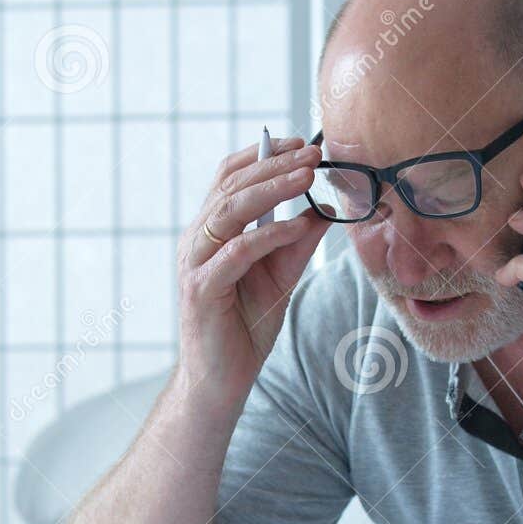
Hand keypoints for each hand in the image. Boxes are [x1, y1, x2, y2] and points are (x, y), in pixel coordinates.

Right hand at [176, 139, 329, 418]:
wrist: (221, 380)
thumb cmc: (245, 327)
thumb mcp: (281, 276)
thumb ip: (298, 242)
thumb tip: (327, 208)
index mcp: (210, 231)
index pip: (230, 176)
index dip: (264, 154)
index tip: (303, 144)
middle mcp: (196, 240)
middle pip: (231, 186)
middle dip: (275, 164)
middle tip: (313, 153)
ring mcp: (195, 264)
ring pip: (230, 211)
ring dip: (272, 189)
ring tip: (308, 177)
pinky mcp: (202, 291)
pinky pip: (236, 252)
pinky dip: (269, 234)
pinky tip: (298, 226)